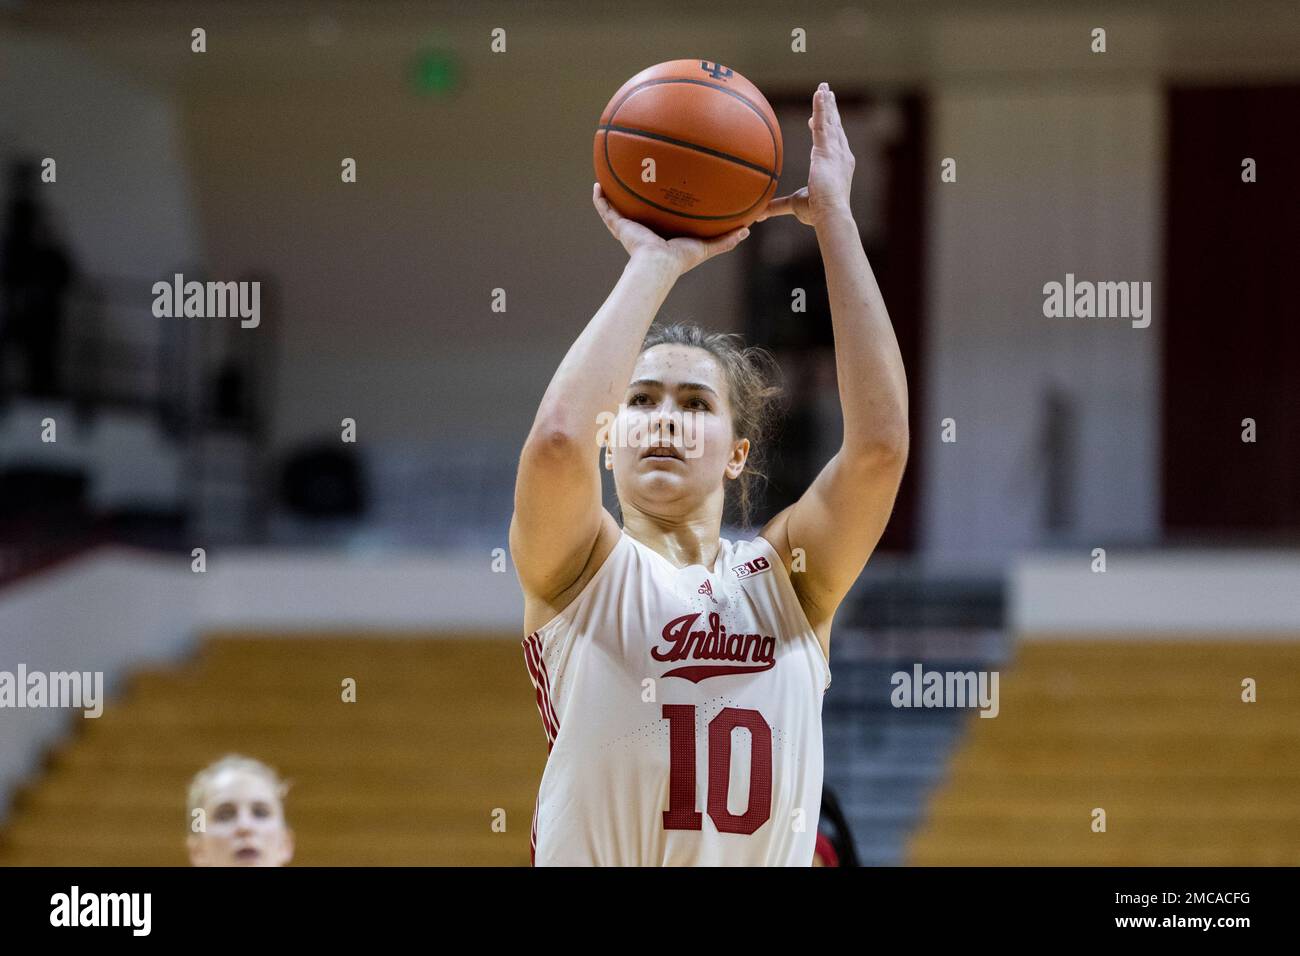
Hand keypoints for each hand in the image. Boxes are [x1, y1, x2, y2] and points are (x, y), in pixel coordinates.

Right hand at [592, 183, 750, 276]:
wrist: (659, 264)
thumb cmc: (681, 259)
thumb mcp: (707, 245)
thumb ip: (726, 239)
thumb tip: (747, 231)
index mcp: (660, 234)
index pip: (658, 219)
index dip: (658, 208)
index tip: (661, 193)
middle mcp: (642, 229)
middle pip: (636, 211)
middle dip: (634, 199)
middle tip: (636, 179)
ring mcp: (628, 227)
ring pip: (617, 209)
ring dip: (612, 196)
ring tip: (608, 179)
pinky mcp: (619, 226)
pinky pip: (606, 210)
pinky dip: (599, 199)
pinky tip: (597, 185)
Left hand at [756, 82, 854, 227]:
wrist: (830, 213)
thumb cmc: (817, 213)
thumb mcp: (795, 205)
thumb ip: (777, 206)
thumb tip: (759, 213)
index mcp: (837, 166)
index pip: (830, 143)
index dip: (824, 130)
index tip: (812, 121)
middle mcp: (840, 155)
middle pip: (835, 126)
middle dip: (831, 110)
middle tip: (827, 93)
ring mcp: (836, 150)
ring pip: (830, 121)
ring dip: (826, 103)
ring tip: (823, 87)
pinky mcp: (828, 149)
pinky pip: (823, 123)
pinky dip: (822, 107)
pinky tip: (819, 93)